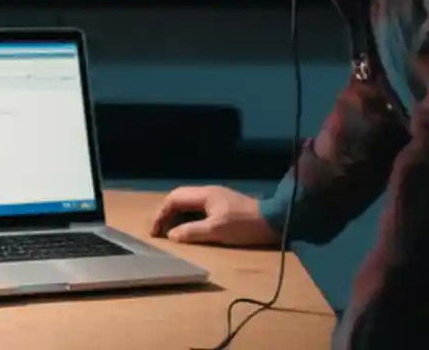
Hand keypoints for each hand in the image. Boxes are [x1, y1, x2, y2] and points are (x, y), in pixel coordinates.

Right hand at [149, 185, 279, 246]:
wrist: (274, 221)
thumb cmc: (244, 225)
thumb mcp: (217, 230)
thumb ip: (192, 232)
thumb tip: (171, 235)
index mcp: (204, 194)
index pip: (174, 198)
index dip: (160, 214)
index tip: (154, 231)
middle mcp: (208, 192)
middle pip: (178, 198)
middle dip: (165, 213)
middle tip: (157, 231)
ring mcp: (216, 198)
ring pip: (187, 203)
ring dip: (175, 215)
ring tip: (168, 231)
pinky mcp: (222, 206)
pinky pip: (197, 209)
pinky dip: (186, 217)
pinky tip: (187, 229)